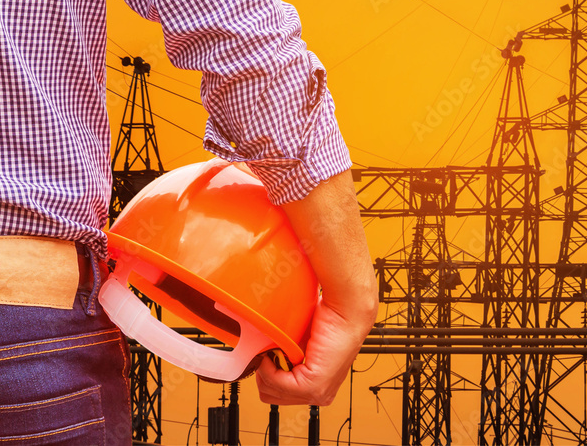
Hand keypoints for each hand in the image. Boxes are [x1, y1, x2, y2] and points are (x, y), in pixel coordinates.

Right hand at [254, 169, 376, 405]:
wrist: (334, 246)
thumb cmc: (313, 239)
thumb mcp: (286, 257)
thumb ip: (273, 247)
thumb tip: (244, 194)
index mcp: (335, 321)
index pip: (316, 361)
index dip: (289, 366)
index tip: (264, 356)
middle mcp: (343, 341)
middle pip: (314, 385)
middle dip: (283, 383)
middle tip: (260, 365)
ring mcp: (342, 354)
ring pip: (310, 392)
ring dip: (280, 386)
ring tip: (263, 367)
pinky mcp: (335, 360)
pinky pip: (308, 390)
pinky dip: (283, 385)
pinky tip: (269, 366)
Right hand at [254, 297, 372, 405]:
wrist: (347, 313)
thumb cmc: (331, 321)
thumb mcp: (303, 344)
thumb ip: (288, 355)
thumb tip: (264, 352)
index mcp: (319, 386)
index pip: (279, 395)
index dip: (268, 375)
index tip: (265, 358)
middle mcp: (320, 394)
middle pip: (272, 396)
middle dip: (265, 374)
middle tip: (268, 354)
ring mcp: (317, 393)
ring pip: (271, 391)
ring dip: (267, 369)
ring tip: (273, 351)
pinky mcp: (312, 385)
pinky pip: (276, 383)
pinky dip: (269, 368)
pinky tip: (274, 353)